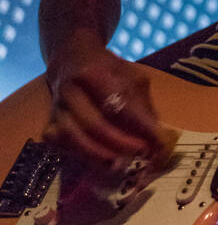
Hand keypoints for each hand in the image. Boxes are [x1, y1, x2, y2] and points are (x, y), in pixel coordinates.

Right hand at [42, 34, 173, 170]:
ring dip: (101, 155)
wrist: (70, 58)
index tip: (157, 143)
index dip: (140, 127)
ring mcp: (56, 109)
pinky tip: (100, 162)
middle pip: (94, 124)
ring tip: (121, 165)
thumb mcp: (131, 77)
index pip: (119, 104)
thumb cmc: (107, 70)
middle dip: (121, 144)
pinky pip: (63, 145)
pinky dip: (82, 156)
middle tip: (141, 155)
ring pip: (75, 138)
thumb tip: (160, 139)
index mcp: (93, 73)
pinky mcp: (50, 123)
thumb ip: (144, 106)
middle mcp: (70, 90)